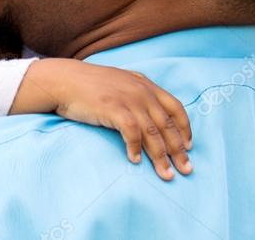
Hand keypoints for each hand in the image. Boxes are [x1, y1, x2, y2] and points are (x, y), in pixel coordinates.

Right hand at [20, 59, 192, 180]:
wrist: (65, 80)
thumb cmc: (90, 84)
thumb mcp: (120, 82)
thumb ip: (137, 93)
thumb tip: (149, 114)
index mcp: (145, 85)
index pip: (175, 108)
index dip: (185, 129)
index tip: (189, 146)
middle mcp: (141, 91)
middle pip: (167, 125)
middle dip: (178, 150)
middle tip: (186, 169)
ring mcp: (128, 99)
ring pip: (153, 133)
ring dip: (161, 157)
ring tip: (166, 174)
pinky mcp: (114, 109)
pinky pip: (132, 133)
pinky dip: (136, 149)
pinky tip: (135, 161)